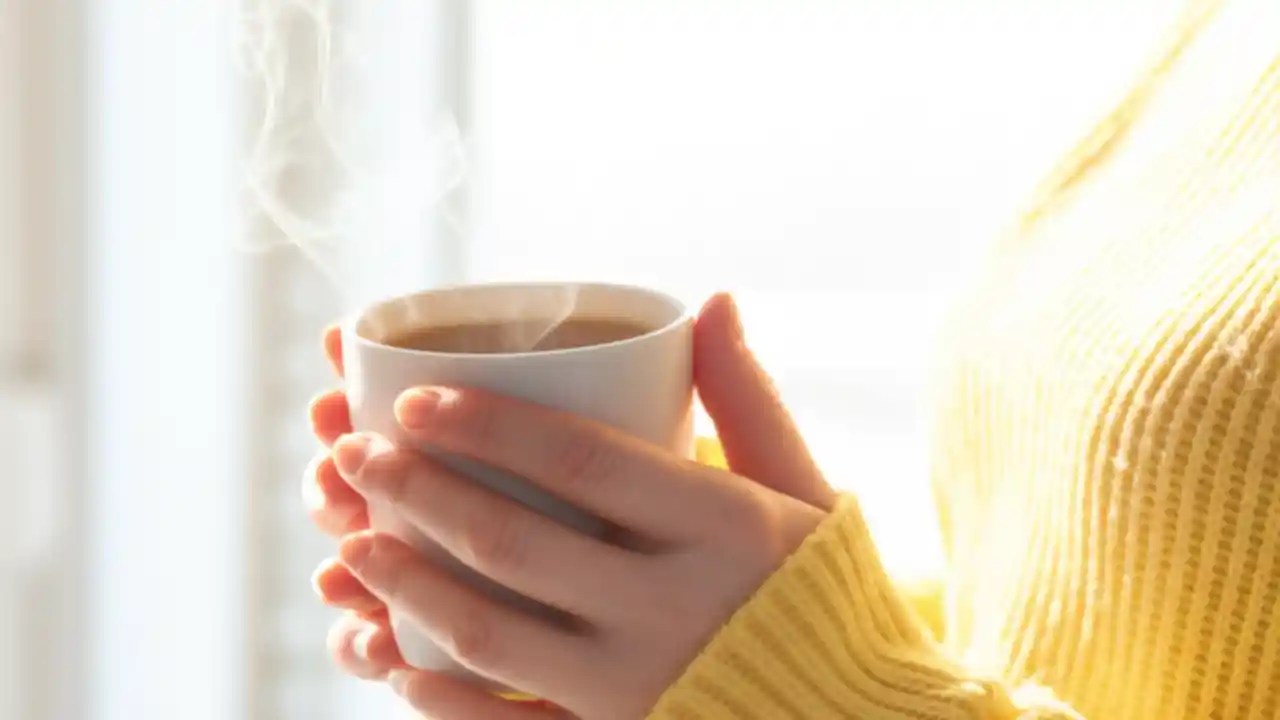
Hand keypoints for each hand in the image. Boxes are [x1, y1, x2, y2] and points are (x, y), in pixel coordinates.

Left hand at [304, 293, 836, 718]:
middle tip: (350, 452)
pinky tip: (382, 652)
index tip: (413, 400)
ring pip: (489, 633)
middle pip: (513, 542)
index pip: (581, 460)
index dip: (485, 426)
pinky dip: (431, 693)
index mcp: (721, 527)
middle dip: (415, 492)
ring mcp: (637, 687)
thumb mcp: (805, 491)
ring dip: (403, 583)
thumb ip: (751, 399)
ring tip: (346, 539)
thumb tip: (711, 299)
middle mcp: (673, 607)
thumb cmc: (822, 590)